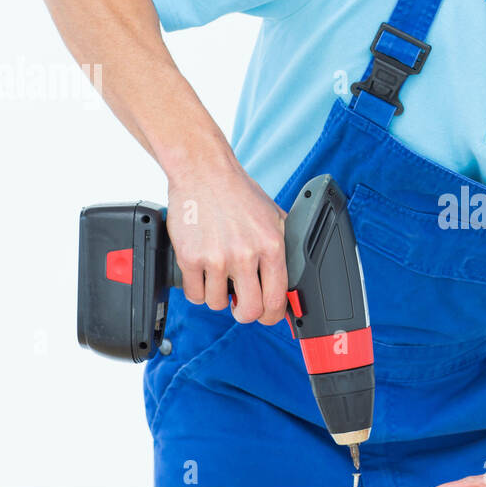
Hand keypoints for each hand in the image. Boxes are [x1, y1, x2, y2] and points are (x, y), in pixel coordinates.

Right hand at [166, 153, 288, 326]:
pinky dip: (198, 290)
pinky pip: (194, 294)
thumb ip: (284, 243)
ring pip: (218, 304)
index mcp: (271, 246)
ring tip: (219, 279)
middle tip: (241, 307)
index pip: (276, 298)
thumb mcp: (273, 215)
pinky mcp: (190, 257)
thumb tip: (295, 270)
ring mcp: (216, 258)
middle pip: (249, 311)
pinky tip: (202, 275)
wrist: (203, 171)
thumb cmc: (238, 192)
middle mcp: (245, 254)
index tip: (267, 315)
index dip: (272, 315)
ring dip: (219, 298)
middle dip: (246, 314)